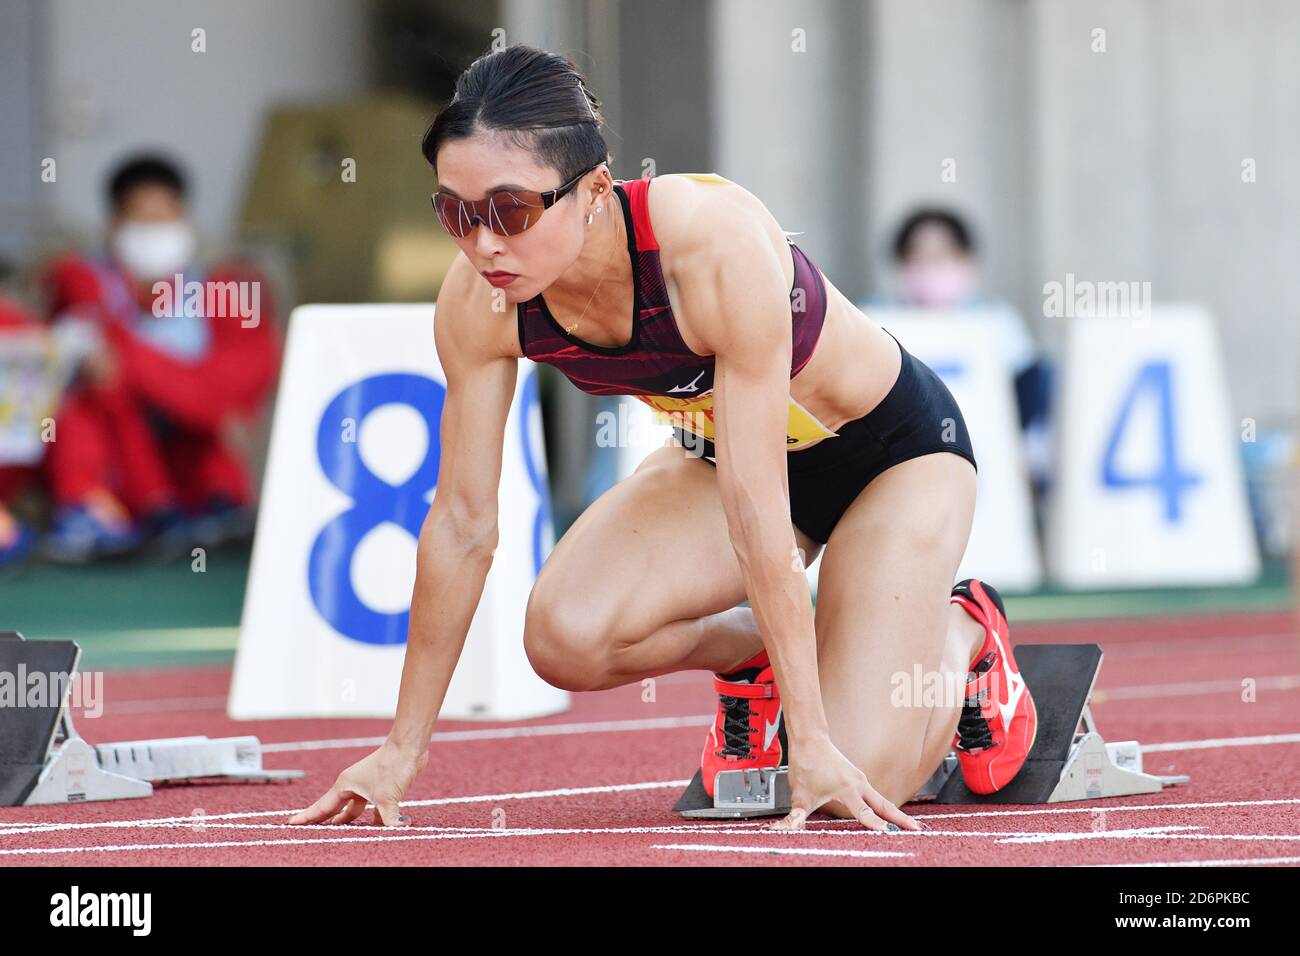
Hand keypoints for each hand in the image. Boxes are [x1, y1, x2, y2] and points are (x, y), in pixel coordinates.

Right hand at [287, 744, 426, 826]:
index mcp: (345, 786)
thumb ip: (388, 819)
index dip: (307, 817)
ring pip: (352, 809)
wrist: (409, 747)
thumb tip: (397, 830)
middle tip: (311, 833)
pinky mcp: (381, 788)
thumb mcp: (388, 797)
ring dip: (348, 822)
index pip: (321, 807)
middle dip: (323, 821)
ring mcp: (366, 787)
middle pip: (333, 809)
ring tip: (339, 834)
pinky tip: (375, 828)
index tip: (290, 824)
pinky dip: (373, 819)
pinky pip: (372, 808)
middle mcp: (353, 786)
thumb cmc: (393, 765)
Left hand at [768, 734, 920, 831]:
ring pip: (882, 799)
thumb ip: (795, 817)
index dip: (876, 824)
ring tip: (910, 825)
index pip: (864, 811)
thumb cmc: (806, 762)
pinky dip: (885, 806)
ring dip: (896, 812)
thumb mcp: (799, 795)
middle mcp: (858, 783)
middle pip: (885, 804)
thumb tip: (785, 829)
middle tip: (917, 829)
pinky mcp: (857, 778)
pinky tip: (889, 814)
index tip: (887, 833)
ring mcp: (860, 780)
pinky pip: (875, 795)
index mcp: (846, 788)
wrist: (809, 739)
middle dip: (901, 818)